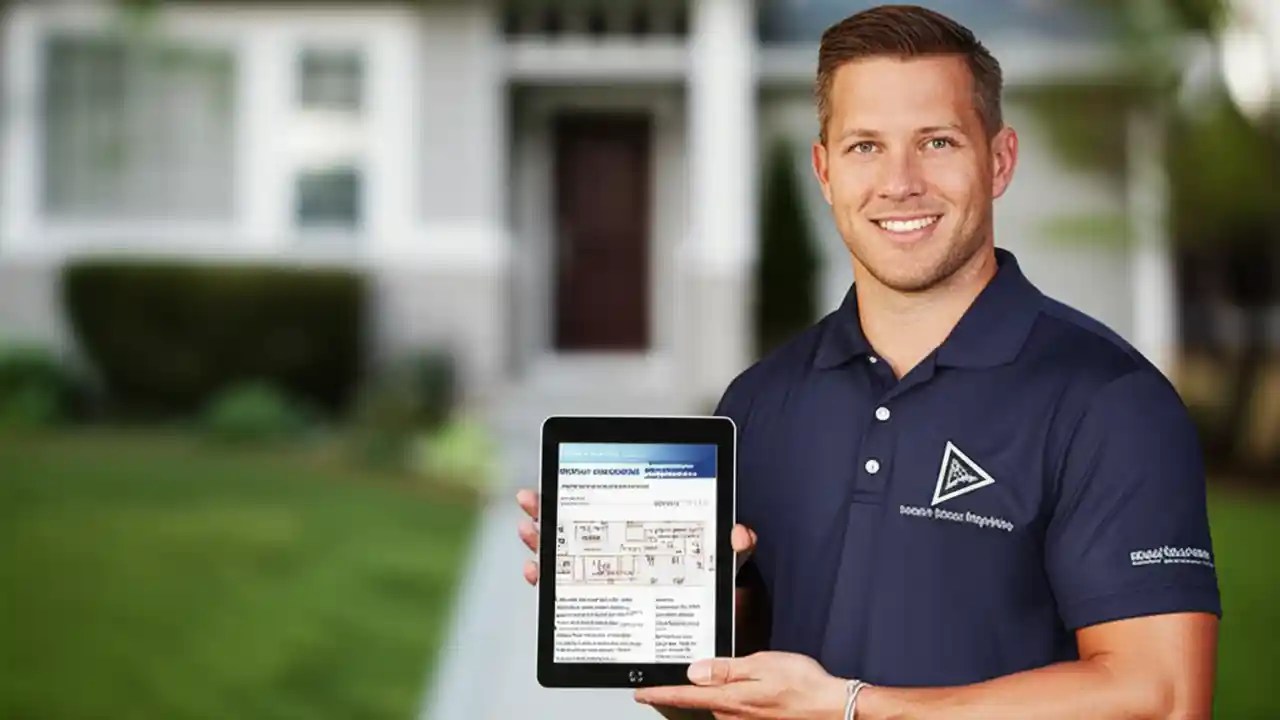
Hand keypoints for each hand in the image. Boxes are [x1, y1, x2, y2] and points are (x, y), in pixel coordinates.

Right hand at [515, 488, 757, 586]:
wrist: (706, 636)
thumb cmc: (713, 591)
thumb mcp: (724, 564)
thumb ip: (736, 548)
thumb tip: (737, 535)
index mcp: (646, 532)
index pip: (610, 506)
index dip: (581, 493)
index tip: (557, 483)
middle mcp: (620, 551)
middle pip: (577, 526)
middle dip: (548, 512)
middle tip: (531, 501)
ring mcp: (607, 578)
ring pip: (564, 555)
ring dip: (541, 542)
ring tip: (529, 531)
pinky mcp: (601, 605)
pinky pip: (566, 592)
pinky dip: (547, 580)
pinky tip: (537, 572)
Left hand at [634, 652, 846, 719]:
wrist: (832, 708)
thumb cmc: (802, 685)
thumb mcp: (761, 664)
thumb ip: (725, 669)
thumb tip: (693, 672)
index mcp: (730, 700)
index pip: (685, 696)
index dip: (660, 694)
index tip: (640, 692)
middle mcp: (733, 716)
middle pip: (705, 699)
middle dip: (709, 684)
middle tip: (736, 668)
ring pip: (723, 704)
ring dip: (730, 691)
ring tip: (762, 678)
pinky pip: (739, 710)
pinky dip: (744, 698)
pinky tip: (767, 690)